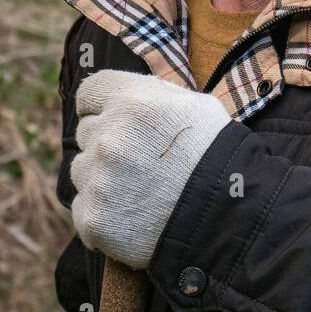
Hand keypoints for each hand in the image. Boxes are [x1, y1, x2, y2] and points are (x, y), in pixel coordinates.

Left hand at [70, 69, 230, 268]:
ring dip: (103, 177)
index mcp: (133, 103)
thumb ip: (152, 94)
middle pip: (87, 132)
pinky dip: (103, 212)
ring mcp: (99, 180)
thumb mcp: (195, 106)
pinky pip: (84, 208)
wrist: (228, 214)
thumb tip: (123, 94)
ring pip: (82, 170)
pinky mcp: (93, 218)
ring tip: (141, 190)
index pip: (89, 92)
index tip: (116, 119)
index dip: (101, 105)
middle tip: (144, 162)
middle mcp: (109, 138)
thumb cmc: (216, 155)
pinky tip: (134, 215)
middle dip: (110, 143)